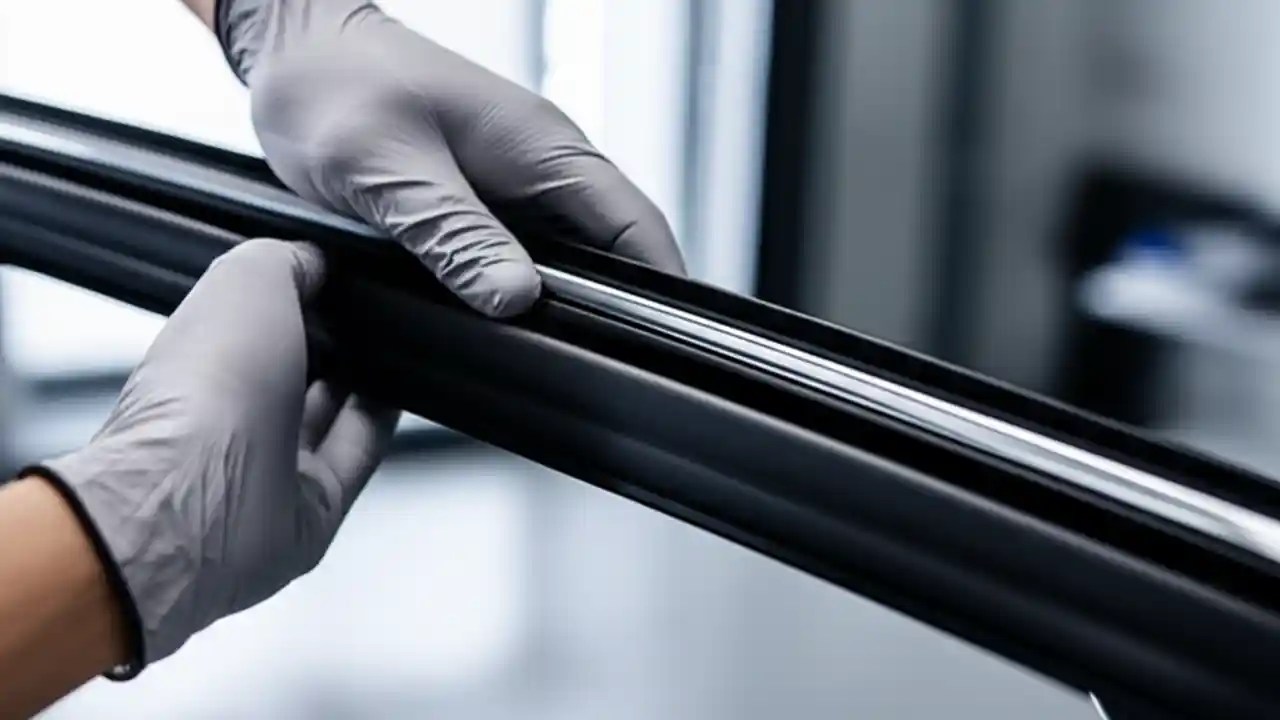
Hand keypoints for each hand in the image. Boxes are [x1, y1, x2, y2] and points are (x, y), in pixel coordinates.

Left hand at [34, 240, 398, 670]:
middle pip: (299, 367)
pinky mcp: (312, 508)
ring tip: (400, 344)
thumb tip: (319, 259)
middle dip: (340, 336)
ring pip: (330, 413)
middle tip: (378, 309)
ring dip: (367, 379)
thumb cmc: (202, 396)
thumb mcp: (245, 279)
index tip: (342, 269)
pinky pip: (358, 454)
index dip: (303, 290)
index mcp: (202, 356)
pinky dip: (384, 421)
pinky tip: (406, 390)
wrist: (203, 499)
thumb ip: (285, 258)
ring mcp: (271, 464)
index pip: (259, 318)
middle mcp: (234, 413)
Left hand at [219, 0, 685, 316]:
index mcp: (542, 149)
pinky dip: (527, 289)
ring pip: (572, 256)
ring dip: (571, 302)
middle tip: (601, 369)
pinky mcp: (487, 196)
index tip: (668, 346)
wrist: (297, 52)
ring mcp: (518, 181)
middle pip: (616, 248)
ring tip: (559, 357)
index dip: (664, 289)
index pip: (636, 225)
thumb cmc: (335, 88)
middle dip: (620, 309)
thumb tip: (517, 298)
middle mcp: (543, 165)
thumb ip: (454, 234)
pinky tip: (505, 323)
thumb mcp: (389, 170)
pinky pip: (527, 251)